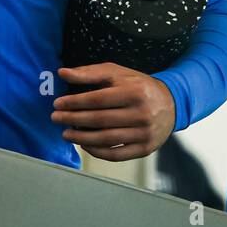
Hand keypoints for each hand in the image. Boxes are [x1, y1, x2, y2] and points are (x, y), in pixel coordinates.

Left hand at [53, 63, 175, 161]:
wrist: (171, 104)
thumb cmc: (138, 86)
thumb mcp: (117, 73)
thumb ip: (89, 73)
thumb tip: (62, 73)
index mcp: (134, 91)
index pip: (97, 99)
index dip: (74, 103)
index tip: (57, 104)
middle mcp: (141, 113)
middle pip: (100, 120)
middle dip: (73, 120)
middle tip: (55, 119)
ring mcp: (144, 133)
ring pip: (106, 139)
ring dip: (81, 138)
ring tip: (66, 134)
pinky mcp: (145, 148)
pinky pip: (116, 154)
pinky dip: (97, 151)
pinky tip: (84, 145)